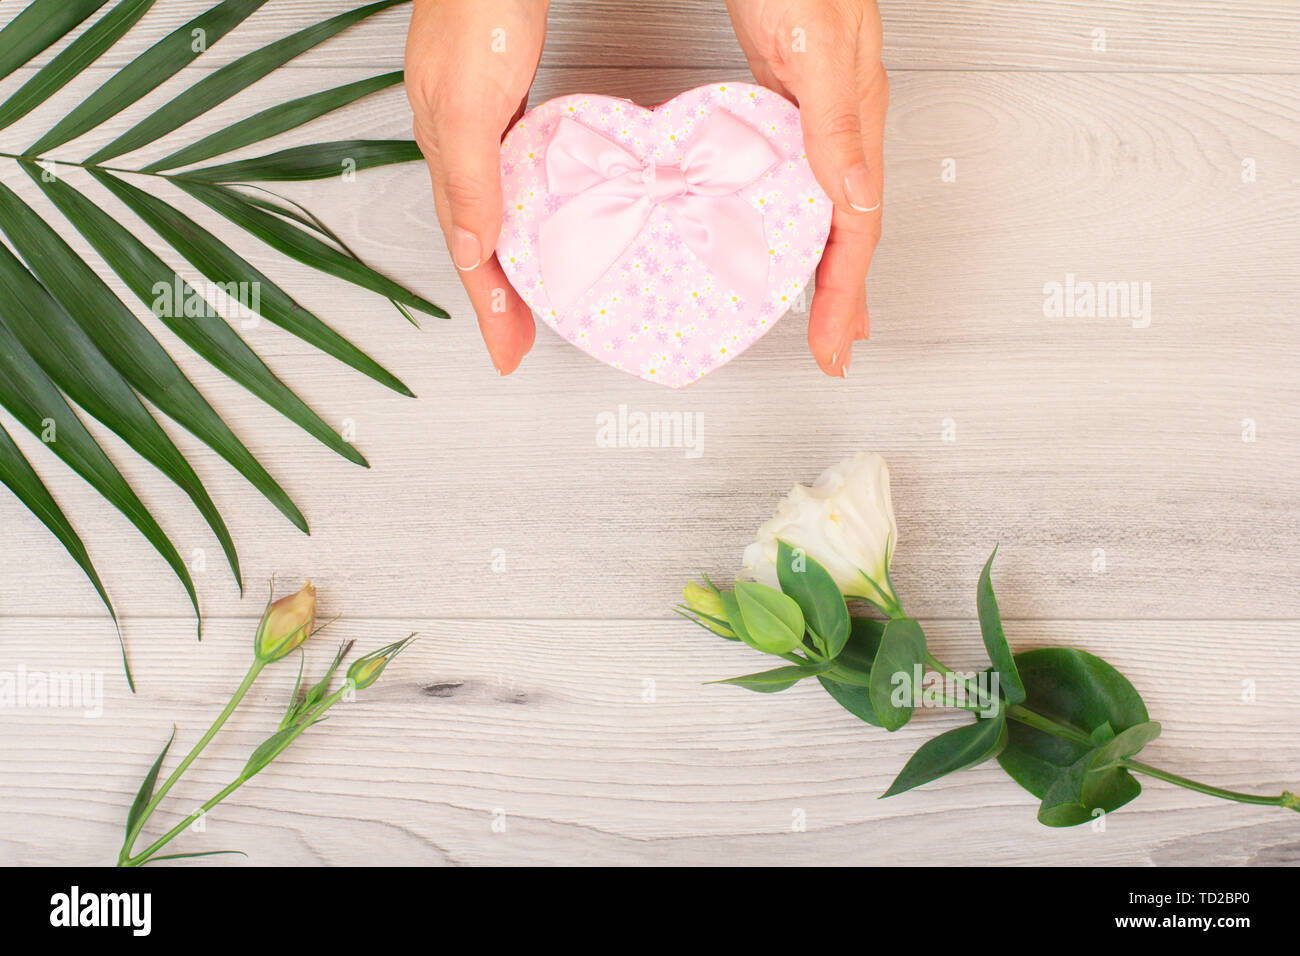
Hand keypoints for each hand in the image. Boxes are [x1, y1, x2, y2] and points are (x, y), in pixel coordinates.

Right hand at [405, 0, 548, 374]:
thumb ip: (469, 179)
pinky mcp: (498, 104)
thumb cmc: (478, 11)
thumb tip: (472, 252)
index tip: (507, 355)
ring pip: (489, 213)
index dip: (489, 308)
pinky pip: (505, 179)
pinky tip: (532, 221)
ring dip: (505, 263)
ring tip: (522, 305)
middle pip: (476, 241)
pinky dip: (517, 214)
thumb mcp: (470, 102)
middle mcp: (457, 145)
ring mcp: (475, 125)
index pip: (468, 251)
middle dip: (495, 301)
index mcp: (447, 152)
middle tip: (516, 345)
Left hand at [725, 0, 886, 376]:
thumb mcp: (815, 50)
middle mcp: (846, 127)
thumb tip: (856, 203)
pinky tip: (790, 236)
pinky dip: (802, 225)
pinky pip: (804, 184)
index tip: (834, 349)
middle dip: (843, 301)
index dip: (845, 298)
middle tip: (834, 352)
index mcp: (858, 123)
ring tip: (829, 318)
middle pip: (851, 234)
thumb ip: (836, 125)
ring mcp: (821, 118)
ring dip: (829, 271)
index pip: (857, 233)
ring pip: (832, 213)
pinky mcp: (792, 105)